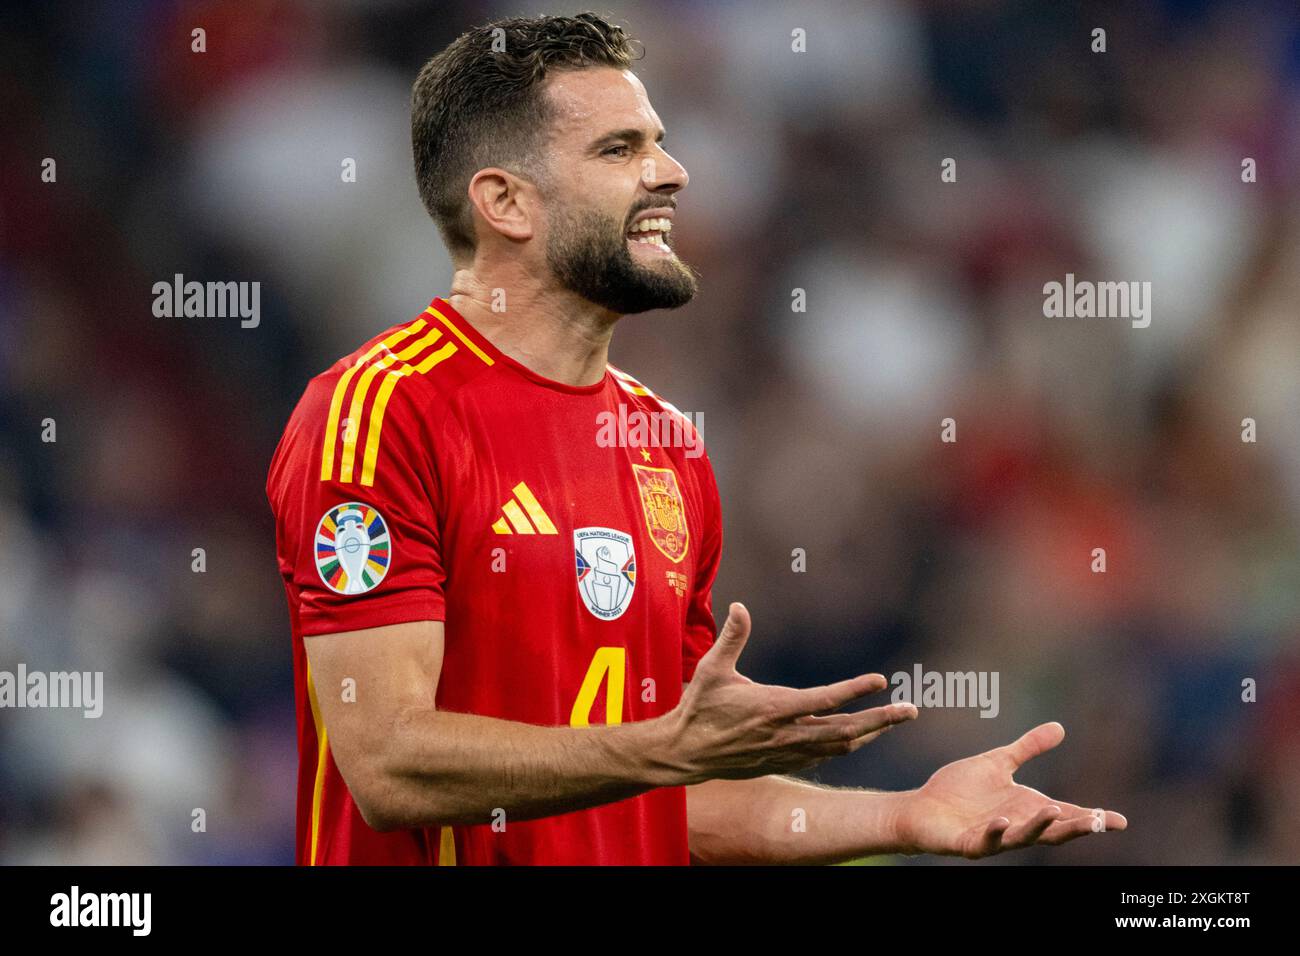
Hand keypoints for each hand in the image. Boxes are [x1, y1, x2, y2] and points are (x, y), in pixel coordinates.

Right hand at [662, 602, 916, 783]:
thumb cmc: (699, 707)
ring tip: (894, 721)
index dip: (855, 690)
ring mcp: (787, 752)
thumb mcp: (711, 669)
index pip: (823, 700)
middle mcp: (785, 734)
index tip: (881, 681)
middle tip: (912, 710)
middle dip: (881, 720)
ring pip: (840, 746)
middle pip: (845, 729)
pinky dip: (846, 746)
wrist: (685, 753)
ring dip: (870, 733)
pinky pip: (824, 756)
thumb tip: (740, 605)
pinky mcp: (783, 763)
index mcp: (771, 708)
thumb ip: (732, 638)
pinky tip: (859, 736)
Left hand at [891, 721, 1127, 857]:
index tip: (1122, 821)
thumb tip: (1060, 728)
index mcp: (1026, 808)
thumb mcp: (998, 762)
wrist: (922, 806)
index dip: (1092, 818)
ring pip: (1023, 837)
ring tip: (1055, 811)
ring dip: (1039, 826)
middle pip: (1052, 830)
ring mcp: (994, 837)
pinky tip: (1002, 821)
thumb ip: (1028, 748)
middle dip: (1076, 827)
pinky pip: (986, 841)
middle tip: (1101, 822)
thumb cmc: (960, 790)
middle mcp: (1016, 825)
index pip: (1065, 815)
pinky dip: (996, 833)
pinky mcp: (969, 843)